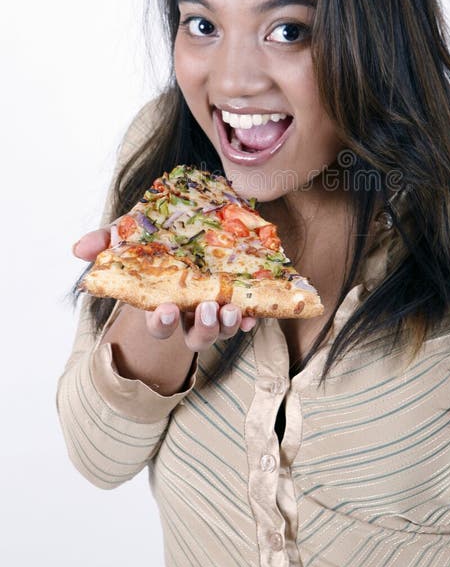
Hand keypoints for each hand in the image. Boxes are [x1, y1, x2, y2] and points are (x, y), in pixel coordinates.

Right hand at [72, 226, 257, 353]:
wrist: (190, 228)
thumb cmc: (154, 242)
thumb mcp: (128, 237)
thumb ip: (105, 241)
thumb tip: (79, 248)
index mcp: (162, 306)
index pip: (159, 325)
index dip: (162, 323)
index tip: (166, 310)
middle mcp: (190, 315)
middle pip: (196, 338)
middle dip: (202, 329)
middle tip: (205, 309)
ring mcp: (215, 311)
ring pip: (223, 331)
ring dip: (228, 326)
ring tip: (232, 309)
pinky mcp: (239, 301)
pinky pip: (248, 318)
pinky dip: (252, 319)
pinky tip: (254, 313)